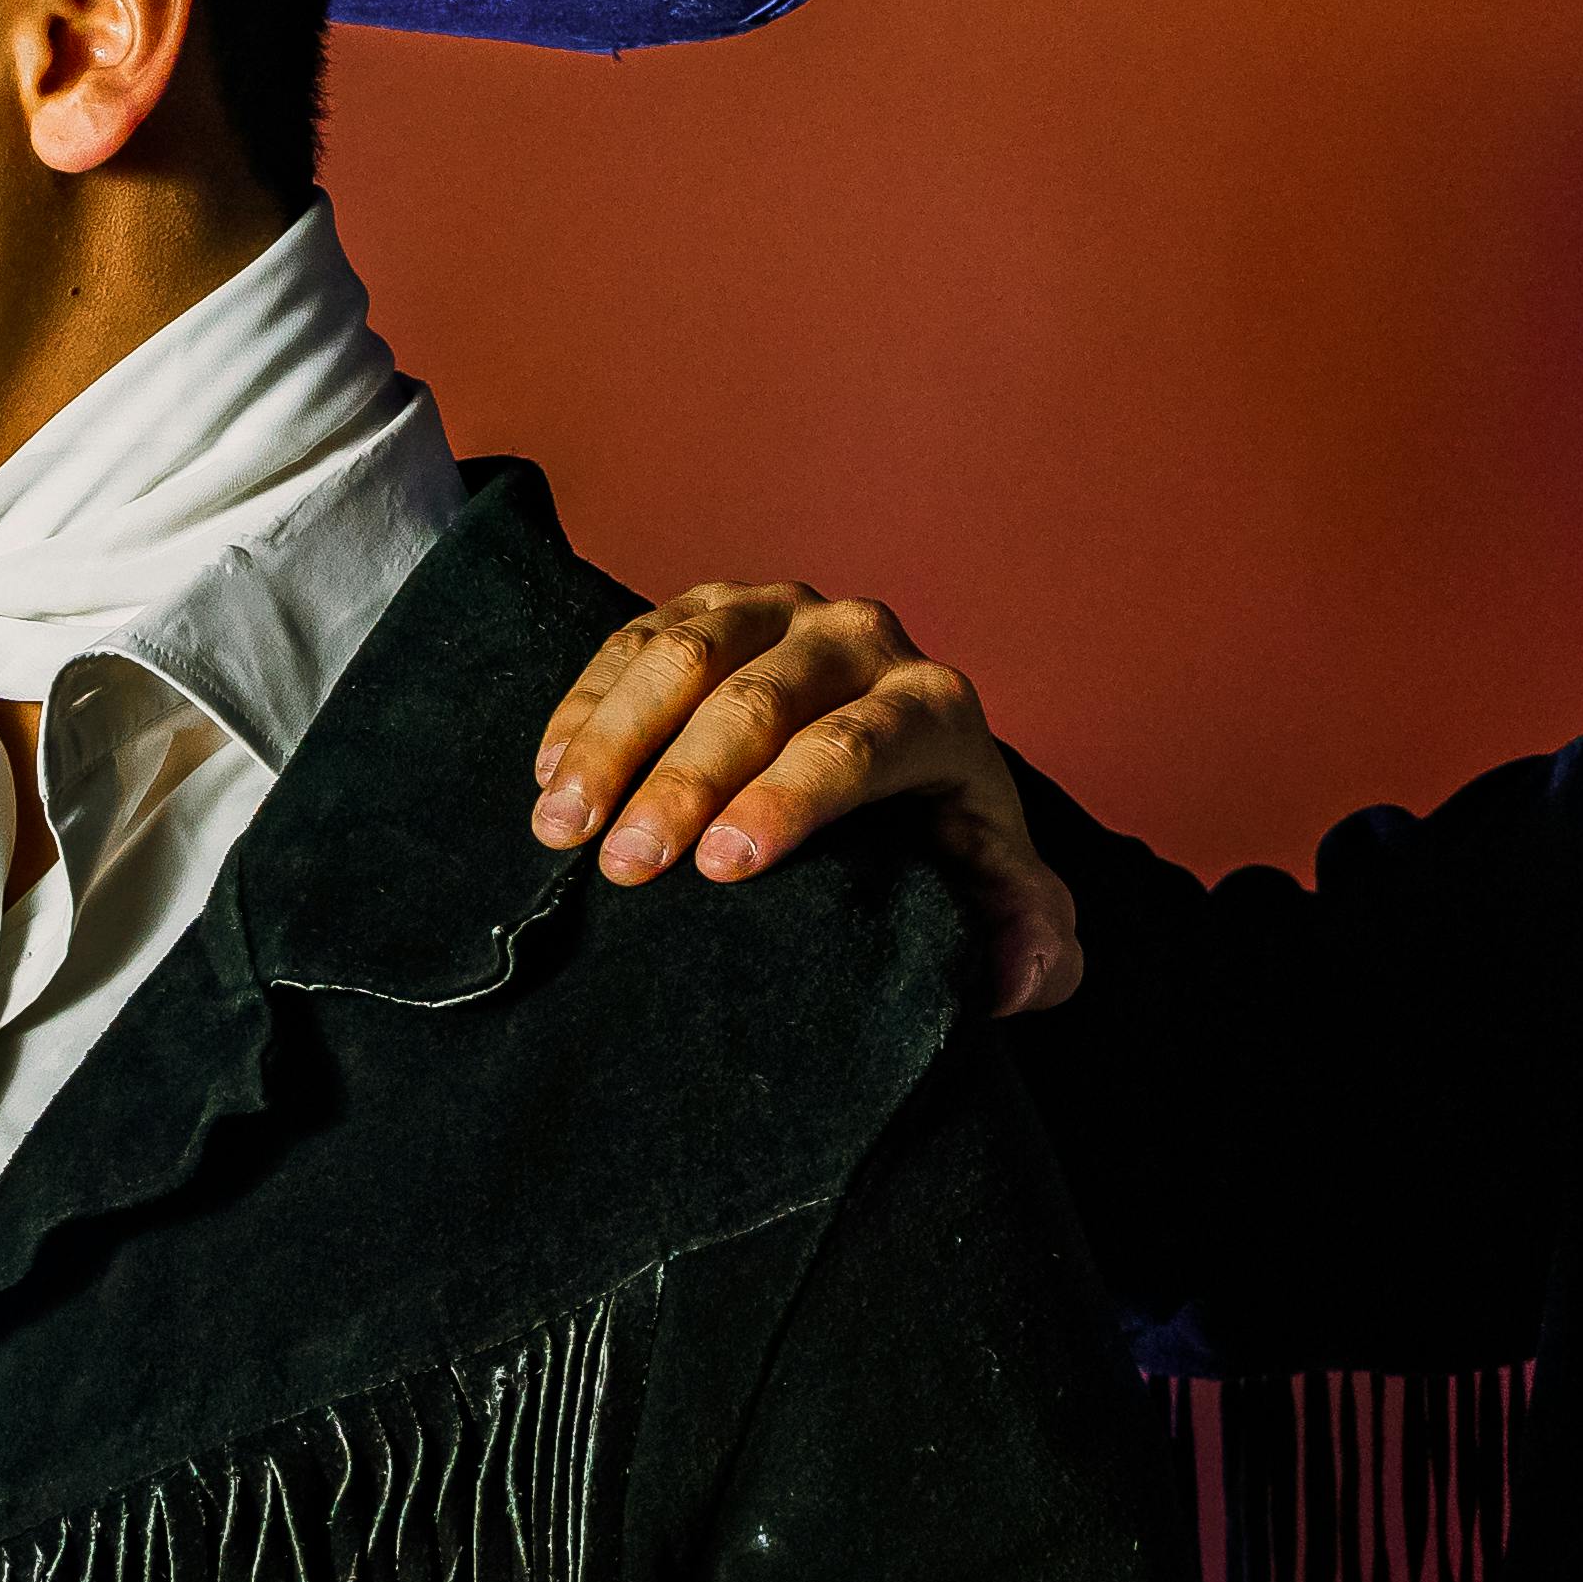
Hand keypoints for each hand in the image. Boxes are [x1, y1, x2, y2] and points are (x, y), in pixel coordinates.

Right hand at [527, 583, 1083, 1014]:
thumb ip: (1033, 942)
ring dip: (613, 739)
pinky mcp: (708, 605)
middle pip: (758, 698)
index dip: (788, 801)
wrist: (899, 768)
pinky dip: (586, 703)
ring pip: (685, 652)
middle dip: (682, 783)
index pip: (859, 745)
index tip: (721, 867)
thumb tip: (1019, 975)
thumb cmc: (939, 844)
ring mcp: (777, 611)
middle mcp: (860, 638)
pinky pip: (635, 637)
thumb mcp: (999, 899)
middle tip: (622, 867)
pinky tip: (549, 776)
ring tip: (559, 827)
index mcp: (934, 708)